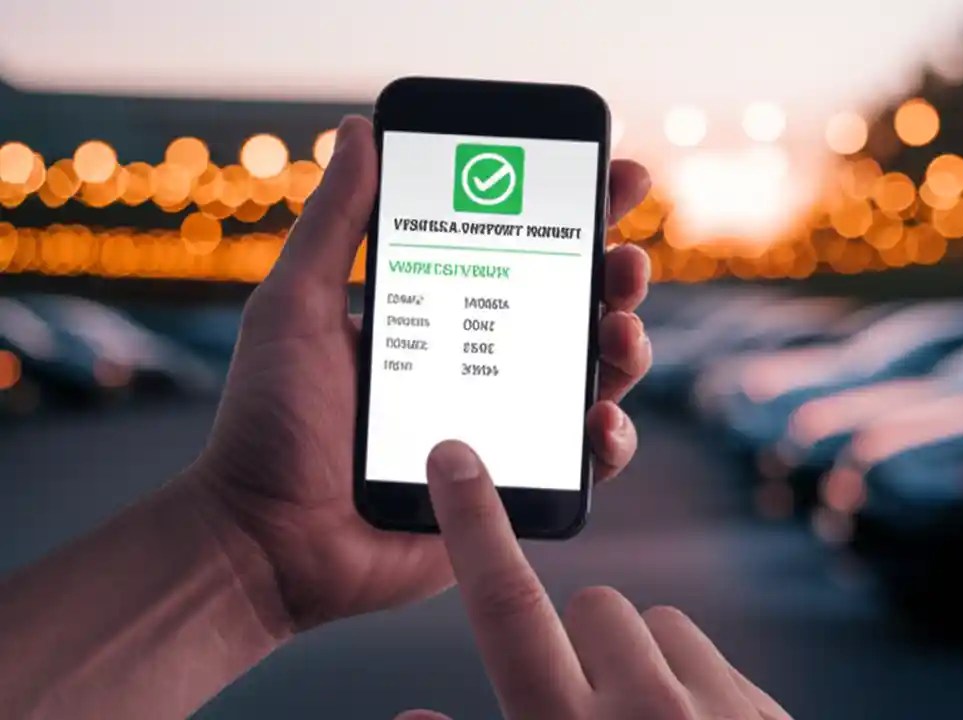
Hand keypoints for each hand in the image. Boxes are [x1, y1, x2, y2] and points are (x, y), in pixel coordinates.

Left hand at [187, 115, 653, 635]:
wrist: (265, 540)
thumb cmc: (269, 423)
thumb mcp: (296, 306)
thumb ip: (335, 222)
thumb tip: (360, 130)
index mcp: (440, 315)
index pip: (520, 252)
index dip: (574, 214)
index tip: (613, 178)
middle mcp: (480, 364)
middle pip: (574, 309)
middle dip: (614, 277)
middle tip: (625, 261)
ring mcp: (503, 426)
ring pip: (594, 377)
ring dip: (624, 347)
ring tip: (620, 332)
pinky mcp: (514, 489)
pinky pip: (583, 460)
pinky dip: (610, 438)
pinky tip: (600, 421)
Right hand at [391, 441, 791, 719]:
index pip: (506, 607)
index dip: (473, 526)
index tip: (456, 457)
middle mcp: (646, 712)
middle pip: (593, 606)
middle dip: (577, 643)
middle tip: (578, 708)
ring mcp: (717, 710)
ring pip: (655, 625)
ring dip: (637, 660)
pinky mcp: (766, 717)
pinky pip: (710, 656)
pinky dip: (689, 682)